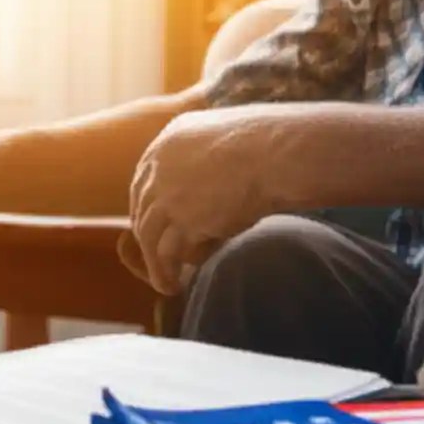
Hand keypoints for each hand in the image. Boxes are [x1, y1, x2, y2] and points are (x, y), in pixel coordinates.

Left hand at [124, 107, 276, 294]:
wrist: (281, 153)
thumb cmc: (273, 145)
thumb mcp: (228, 137)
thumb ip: (212, 152)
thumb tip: (219, 169)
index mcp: (170, 139)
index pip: (145, 178)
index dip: (150, 205)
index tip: (158, 225)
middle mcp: (160, 165)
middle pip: (143, 207)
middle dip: (147, 235)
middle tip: (156, 256)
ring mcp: (168, 192)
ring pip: (148, 235)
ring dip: (153, 262)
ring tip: (164, 282)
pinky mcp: (183, 219)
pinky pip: (165, 253)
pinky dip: (164, 273)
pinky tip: (172, 286)